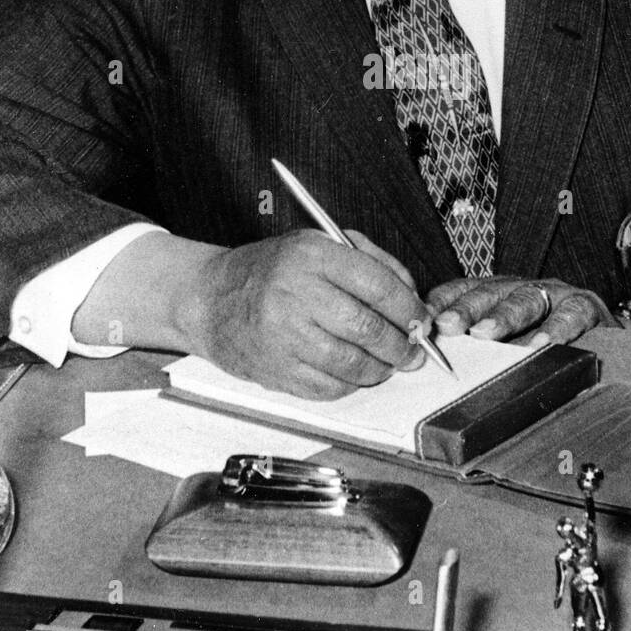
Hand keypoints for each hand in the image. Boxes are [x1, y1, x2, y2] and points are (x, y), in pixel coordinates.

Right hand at [195, 230, 431, 398]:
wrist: (210, 300)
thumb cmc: (269, 271)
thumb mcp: (316, 244)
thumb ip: (369, 259)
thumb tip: (411, 294)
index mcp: (311, 256)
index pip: (378, 284)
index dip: (409, 307)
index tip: (420, 318)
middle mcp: (296, 294)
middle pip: (369, 328)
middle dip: (401, 344)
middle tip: (413, 349)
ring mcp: (283, 335)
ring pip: (352, 363)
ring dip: (381, 368)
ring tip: (388, 363)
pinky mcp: (276, 369)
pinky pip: (329, 387)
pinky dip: (351, 384)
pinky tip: (355, 373)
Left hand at [426, 276, 618, 349]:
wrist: (605, 343)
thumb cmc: (544, 344)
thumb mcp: (505, 344)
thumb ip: (473, 350)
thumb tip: (433, 363)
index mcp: (495, 295)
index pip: (461, 292)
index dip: (442, 304)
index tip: (425, 322)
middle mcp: (519, 289)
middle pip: (488, 293)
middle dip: (466, 309)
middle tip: (450, 326)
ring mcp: (552, 295)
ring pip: (524, 299)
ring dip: (504, 316)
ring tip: (487, 333)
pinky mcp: (584, 306)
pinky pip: (570, 314)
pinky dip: (558, 328)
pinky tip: (545, 343)